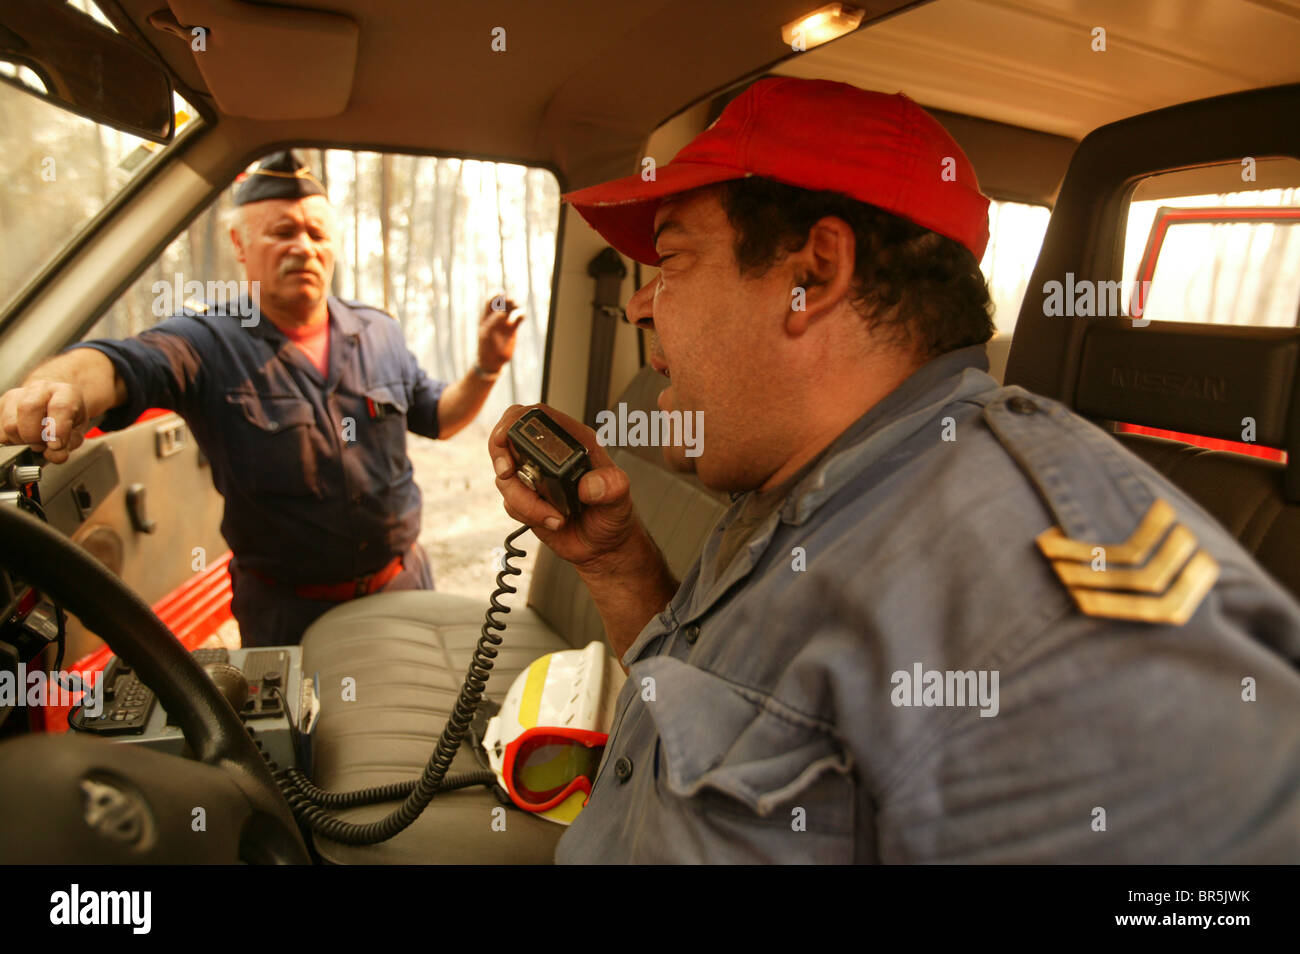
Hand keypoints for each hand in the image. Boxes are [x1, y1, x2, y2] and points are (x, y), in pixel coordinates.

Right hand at [0, 381, 88, 463]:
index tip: (56, 445)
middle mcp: (39, 389)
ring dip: (21, 441)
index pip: (60, 407)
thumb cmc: (68, 417)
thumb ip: (70, 444)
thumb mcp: (78, 431)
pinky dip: (10, 441)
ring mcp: (16, 396)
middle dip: (35, 436)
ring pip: (10, 423)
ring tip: (33, 442)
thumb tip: (55, 454)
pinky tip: (22, 439)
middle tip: (42, 445)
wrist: (53, 401)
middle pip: (28, 409)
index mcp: (64, 392)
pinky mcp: (1, 406)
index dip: (57, 430)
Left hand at [478, 294, 524, 373]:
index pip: (491, 301)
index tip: (500, 293)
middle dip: (507, 298)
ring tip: (516, 306)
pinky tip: (521, 316)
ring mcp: (505, 323)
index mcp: (486, 316)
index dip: (495, 295)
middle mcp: (495, 318)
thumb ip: (493, 322)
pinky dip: (521, 315)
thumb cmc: (485, 348)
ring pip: (512, 308)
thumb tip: (502, 312)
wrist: (492, 361)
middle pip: (502, 302)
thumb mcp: (486, 335)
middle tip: (510, 299)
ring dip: (515, 305)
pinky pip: (519, 318)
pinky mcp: (513, 329)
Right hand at [489, 403, 638, 569]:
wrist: (604, 545)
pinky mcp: (526, 500)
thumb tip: (590, 485)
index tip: (505, 436)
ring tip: (554, 515)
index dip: (515, 420)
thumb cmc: (613, 513)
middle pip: (508, 439)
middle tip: (509, 473)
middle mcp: (549, 456)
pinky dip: (527, 515)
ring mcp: (534, 478)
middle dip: (501, 457)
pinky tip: (552, 521)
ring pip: (506, 478)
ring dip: (524, 500)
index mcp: (571, 442)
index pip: (537, 416)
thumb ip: (612, 487)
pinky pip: (510, 503)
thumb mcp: (620, 498)